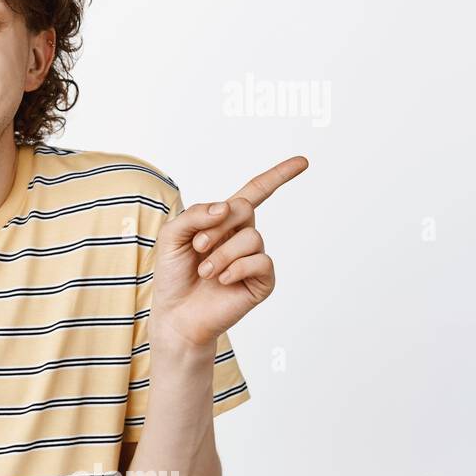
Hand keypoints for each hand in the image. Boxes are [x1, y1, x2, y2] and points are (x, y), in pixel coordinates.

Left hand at [149, 156, 308, 349]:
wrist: (175, 314)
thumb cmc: (173, 275)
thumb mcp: (172, 236)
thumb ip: (194, 214)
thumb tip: (226, 206)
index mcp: (224, 222)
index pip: (255, 192)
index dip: (278, 176)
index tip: (303, 162)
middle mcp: (243, 236)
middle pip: (245, 208)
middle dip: (217, 224)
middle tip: (198, 246)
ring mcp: (254, 258)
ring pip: (252, 237)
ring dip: (222, 254)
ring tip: (205, 271)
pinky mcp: (262, 280)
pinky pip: (262, 261)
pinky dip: (237, 268)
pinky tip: (223, 280)